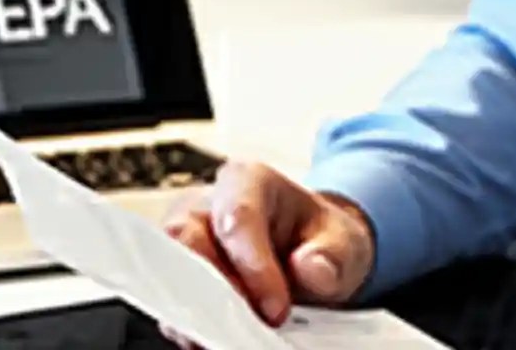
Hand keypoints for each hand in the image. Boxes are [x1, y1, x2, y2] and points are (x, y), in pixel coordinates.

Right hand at [157, 160, 375, 348]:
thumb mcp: (345, 242)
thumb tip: (310, 268)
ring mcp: (186, 240)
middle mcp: (206, 205)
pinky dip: (193, 325)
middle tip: (247, 328)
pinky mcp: (178, 276)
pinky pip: (172, 301)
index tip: (277, 309)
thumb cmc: (322, 240)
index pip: (238, 216)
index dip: (253, 266)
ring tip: (230, 339)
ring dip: (198, 312)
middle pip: (189, 241)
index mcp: (249, 181)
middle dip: (216, 290)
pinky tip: (215, 341)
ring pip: (170, 274)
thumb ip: (333, 255)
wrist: (312, 255)